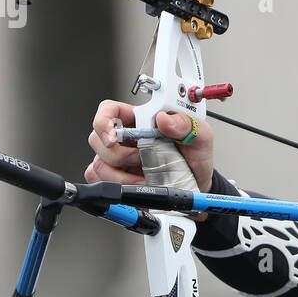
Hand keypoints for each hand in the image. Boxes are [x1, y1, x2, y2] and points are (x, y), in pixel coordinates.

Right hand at [85, 99, 214, 193]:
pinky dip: (118, 186)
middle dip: (116, 154)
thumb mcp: (200, 136)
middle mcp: (125, 138)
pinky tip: (137, 184)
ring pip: (99, 163)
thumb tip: (164, 119)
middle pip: (98, 139)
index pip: (110, 110)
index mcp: (141, 120)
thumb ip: (185, 123)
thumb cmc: (195, 157)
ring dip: (120, 175)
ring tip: (144, 177)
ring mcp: (119, 159)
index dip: (103, 120)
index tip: (112, 137)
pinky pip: (101, 181)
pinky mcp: (117, 178)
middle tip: (139, 159)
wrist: (198, 184)